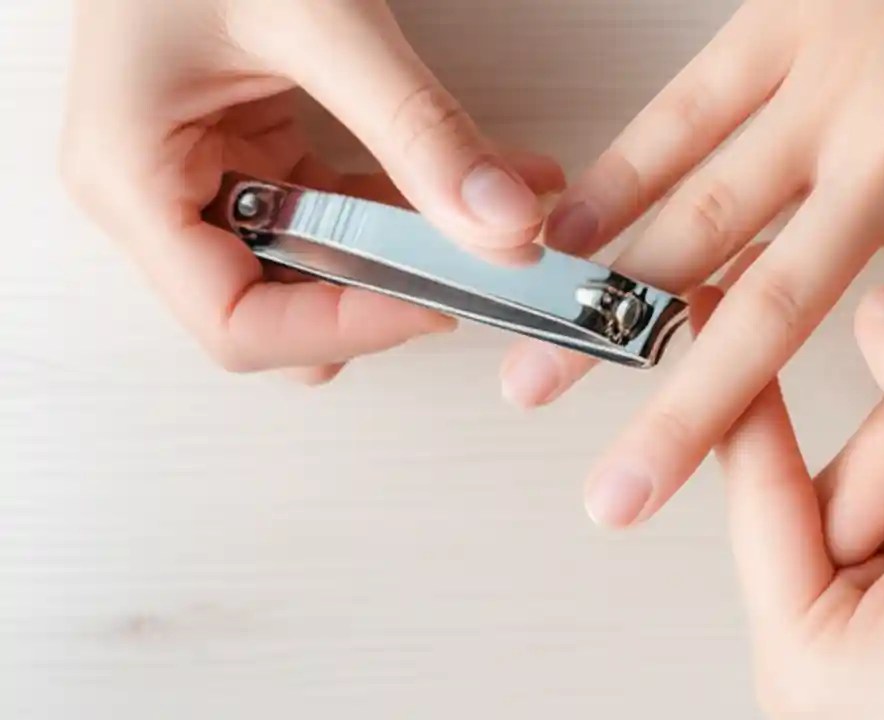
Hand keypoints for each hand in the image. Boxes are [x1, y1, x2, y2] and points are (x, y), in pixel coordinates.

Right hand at [61, 0, 564, 382]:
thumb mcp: (318, 19)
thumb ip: (416, 126)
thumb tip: (502, 222)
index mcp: (131, 177)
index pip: (236, 323)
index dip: (343, 329)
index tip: (438, 305)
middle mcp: (157, 191)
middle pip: (278, 309)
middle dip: (382, 297)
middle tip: (474, 273)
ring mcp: (203, 174)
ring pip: (318, 266)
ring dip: (414, 253)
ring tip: (503, 221)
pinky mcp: (250, 152)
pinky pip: (334, 211)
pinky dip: (407, 204)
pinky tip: (480, 181)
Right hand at [498, 0, 883, 525]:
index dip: (869, 467)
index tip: (820, 536)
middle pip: (768, 314)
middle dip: (680, 419)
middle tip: (615, 494)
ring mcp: (830, 86)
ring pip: (698, 216)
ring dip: (609, 309)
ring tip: (539, 377)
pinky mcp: (786, 23)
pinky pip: (683, 110)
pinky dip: (617, 176)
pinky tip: (564, 234)